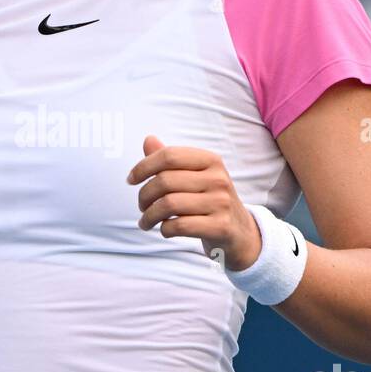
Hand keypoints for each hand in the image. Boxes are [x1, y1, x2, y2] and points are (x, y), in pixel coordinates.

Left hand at [126, 134, 261, 270]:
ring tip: (146, 221)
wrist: (240, 232)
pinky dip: (164, 229)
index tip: (131, 180)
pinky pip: (179, 226)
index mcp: (210, 160)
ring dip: (149, 216)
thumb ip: (170, 160)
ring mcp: (221, 203)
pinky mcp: (221, 226)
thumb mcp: (194, 176)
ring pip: (168, 205)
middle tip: (141, 206)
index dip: (143, 167)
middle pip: (164, 181)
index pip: (168, 156)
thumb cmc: (209, 200)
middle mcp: (218, 178)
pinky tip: (164, 229)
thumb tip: (148, 139)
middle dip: (144, 196)